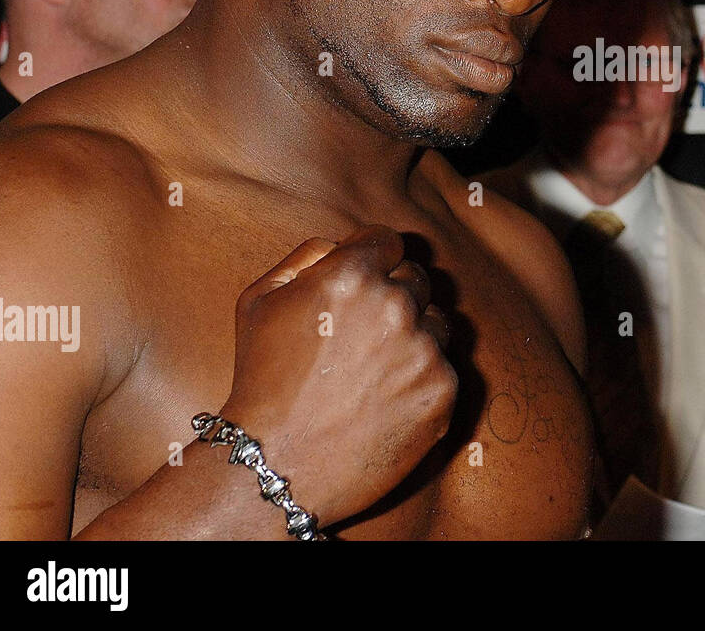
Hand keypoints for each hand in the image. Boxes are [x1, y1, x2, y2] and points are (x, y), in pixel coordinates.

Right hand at [220, 225, 457, 525]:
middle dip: (393, 297)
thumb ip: (308, 256)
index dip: (373, 258)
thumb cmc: (262, 380)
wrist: (277, 464)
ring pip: (436, 321)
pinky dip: (421, 379)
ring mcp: (424, 348)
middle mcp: (395, 305)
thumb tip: (345, 243)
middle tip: (362, 335)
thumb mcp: (259, 300)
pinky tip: (385, 401)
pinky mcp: (443, 390)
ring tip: (372, 371)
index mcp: (351, 274)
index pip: (387, 240)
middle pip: (416, 278)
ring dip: (414, 336)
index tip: (364, 281)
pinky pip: (444, 366)